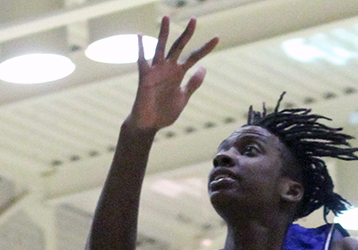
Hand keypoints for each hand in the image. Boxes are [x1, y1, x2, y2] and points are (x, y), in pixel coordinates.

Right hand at [126, 18, 217, 132]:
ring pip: (161, 48)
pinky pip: (142, 60)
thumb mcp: (183, 97)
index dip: (205, 48)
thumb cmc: (165, 112)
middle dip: (186, 34)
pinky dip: (140, 48)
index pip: (194, 57)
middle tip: (194, 19)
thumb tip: (204, 67)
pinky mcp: (144, 77)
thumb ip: (193, 83)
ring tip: (167, 18)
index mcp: (179, 74)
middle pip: (179, 47)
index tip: (217, 38)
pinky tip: (140, 36)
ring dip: (163, 33)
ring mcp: (156, 71)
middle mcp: (168, 69)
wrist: (150, 124)